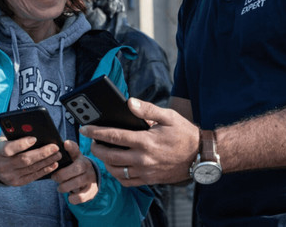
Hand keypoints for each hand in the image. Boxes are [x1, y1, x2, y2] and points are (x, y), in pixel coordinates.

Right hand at [0, 136, 62, 185]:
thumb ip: (14, 134)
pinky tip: (53, 165)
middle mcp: (3, 165)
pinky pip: (32, 177)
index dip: (22, 144)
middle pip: (24, 159)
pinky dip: (44, 171)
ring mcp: (10, 175)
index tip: (34, 138)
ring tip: (58, 155)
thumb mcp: (2, 139)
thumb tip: (31, 127)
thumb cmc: (0, 149)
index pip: (9, 149)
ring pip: (31, 168)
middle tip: (55, 147)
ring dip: (47, 161)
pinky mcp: (16, 182)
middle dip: (42, 153)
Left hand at [51, 140, 98, 203]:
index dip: (70, 146)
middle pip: (77, 168)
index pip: (75, 149)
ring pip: (77, 182)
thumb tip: (57, 147)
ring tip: (60, 188)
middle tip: (54, 177)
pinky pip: (81, 196)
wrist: (91, 178)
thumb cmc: (75, 167)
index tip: (65, 144)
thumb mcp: (71, 159)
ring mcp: (90, 178)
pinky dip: (73, 198)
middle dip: (62, 175)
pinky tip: (70, 196)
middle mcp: (86, 166)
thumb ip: (63, 155)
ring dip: (65, 187)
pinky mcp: (91, 191)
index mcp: (79, 156)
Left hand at [80, 98, 199, 185]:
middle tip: (93, 141)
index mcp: (146, 141)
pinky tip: (116, 166)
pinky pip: (127, 181)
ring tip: (103, 152)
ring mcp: (146, 171)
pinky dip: (117, 175)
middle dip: (97, 148)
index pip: (114, 136)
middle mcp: (143, 158)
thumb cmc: (184, 134)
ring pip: (116, 170)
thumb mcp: (168, 116)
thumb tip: (129, 102)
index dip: (96, 132)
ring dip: (105, 162)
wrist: (200, 156)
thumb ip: (147, 110)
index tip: (85, 129)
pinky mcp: (150, 179)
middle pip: (110, 156)